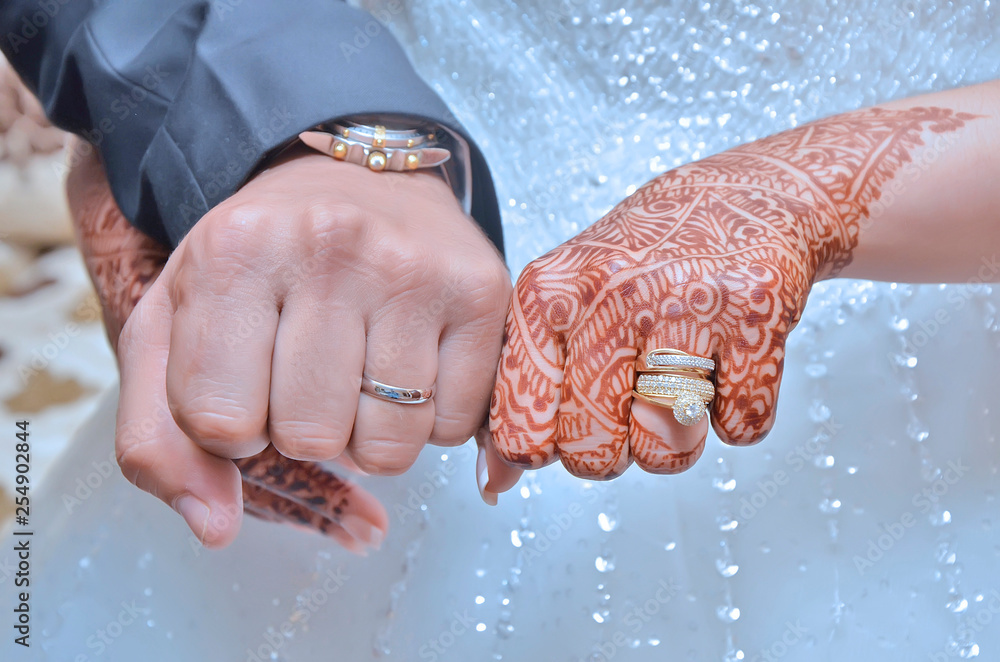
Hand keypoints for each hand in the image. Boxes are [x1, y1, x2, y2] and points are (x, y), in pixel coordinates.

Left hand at [68, 140, 515, 547]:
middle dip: (305, 428)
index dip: (232, 427)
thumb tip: (213, 528)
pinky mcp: (480, 292)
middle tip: (309, 370)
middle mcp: (329, 248)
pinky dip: (430, 421)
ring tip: (361, 368)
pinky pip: (455, 427)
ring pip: (390, 446)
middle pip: (313, 439)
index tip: (248, 379)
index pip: (222, 424)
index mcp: (234, 254)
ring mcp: (414, 268)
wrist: (356, 179)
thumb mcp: (174, 328)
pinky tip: (412, 364)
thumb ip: (156, 437)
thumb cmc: (261, 264)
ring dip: (370, 434)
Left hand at [490, 104, 977, 478]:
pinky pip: (740, 425)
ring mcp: (685, 303)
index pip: (523, 422)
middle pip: (592, 452)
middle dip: (611, 451)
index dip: (542, 447)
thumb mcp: (564, 300)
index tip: (561, 431)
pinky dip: (739, 412)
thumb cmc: (645, 259)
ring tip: (676, 390)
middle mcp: (611, 296)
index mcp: (550, 294)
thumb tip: (497, 479)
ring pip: (665, 449)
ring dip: (676, 441)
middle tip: (626, 408)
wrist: (744, 198)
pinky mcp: (754, 315)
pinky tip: (727, 364)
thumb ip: (525, 383)